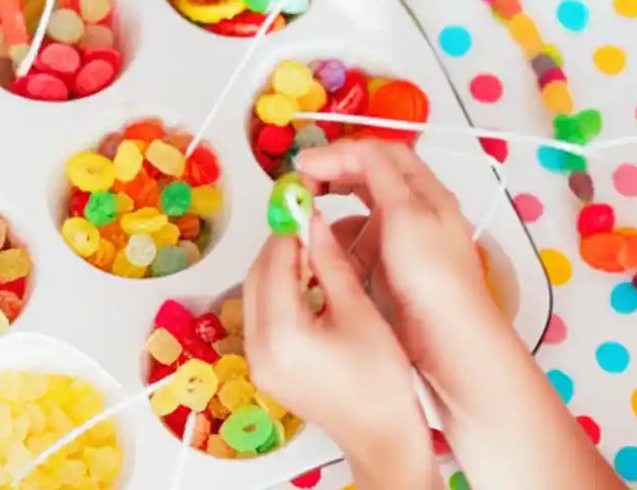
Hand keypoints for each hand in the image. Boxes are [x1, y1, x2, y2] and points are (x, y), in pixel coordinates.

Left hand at [244, 214, 433, 479]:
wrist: (382, 437)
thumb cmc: (381, 382)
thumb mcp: (359, 311)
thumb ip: (330, 262)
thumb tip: (312, 222)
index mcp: (282, 335)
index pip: (274, 262)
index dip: (287, 227)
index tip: (300, 200)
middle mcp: (258, 348)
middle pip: (257, 275)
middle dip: (281, 244)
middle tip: (306, 219)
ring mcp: (257, 361)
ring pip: (255, 292)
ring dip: (279, 265)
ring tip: (311, 246)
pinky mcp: (263, 367)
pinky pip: (261, 314)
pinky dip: (279, 290)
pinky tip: (306, 279)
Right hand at [293, 140, 498, 365]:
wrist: (451, 343)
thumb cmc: (432, 276)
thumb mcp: (406, 213)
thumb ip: (378, 174)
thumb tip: (348, 148)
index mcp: (425, 193)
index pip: (379, 154)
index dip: (340, 152)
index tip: (304, 166)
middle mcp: (414, 213)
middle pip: (367, 180)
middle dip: (331, 180)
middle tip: (300, 190)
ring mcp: (401, 245)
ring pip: (357, 217)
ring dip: (332, 219)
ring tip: (308, 230)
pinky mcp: (389, 273)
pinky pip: (356, 251)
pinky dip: (338, 250)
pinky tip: (325, 261)